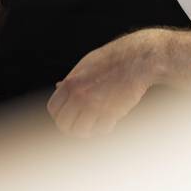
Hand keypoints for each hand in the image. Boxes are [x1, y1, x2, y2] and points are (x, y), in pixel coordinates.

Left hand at [47, 29, 168, 137]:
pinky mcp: (111, 112)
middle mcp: (79, 95)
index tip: (69, 116)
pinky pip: (100, 130)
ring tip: (96, 125)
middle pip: (63, 124)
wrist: (137, 59)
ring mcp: (94, 105)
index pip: (53, 108)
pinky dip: (104, 128)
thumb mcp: (86, 64)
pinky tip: (110, 121)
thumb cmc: (113, 59)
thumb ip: (72, 78)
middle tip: (82, 126)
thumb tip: (58, 86)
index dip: (60, 115)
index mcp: (71, 82)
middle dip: (71, 128)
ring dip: (88, 131)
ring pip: (80, 131)